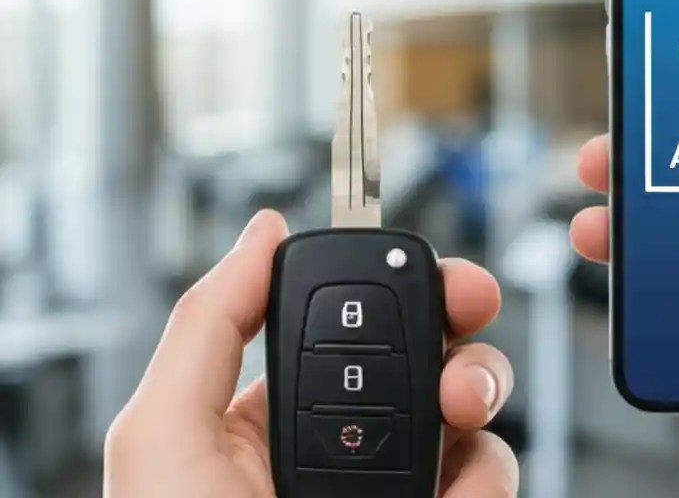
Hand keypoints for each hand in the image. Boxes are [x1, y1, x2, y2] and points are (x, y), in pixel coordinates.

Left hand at [105, 210, 517, 497]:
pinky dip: (484, 482)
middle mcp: (346, 451)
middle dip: (460, 339)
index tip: (440, 277)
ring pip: (474, 420)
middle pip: (431, 360)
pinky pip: (491, 481)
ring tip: (450, 427)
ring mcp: (398, 494)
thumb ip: (213, 323)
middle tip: (467, 335)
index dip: (405, 290)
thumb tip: (264, 231)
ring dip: (478, 407)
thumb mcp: (163, 437)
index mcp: (274, 417)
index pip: (354, 329)